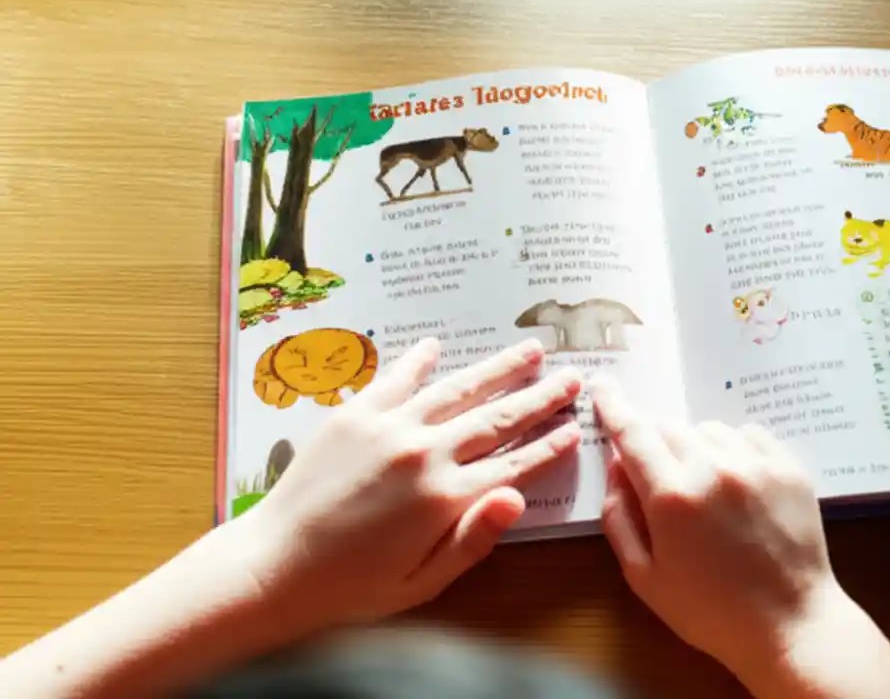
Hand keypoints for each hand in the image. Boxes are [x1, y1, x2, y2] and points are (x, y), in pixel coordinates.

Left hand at [238, 337, 582, 632]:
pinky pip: (395, 378)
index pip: (514, 464)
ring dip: (497, 369)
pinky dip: (418, 360)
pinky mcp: (353, 414)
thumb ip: (474, 539)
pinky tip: (437, 345)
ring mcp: (388, 427)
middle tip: (571, 377)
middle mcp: (424, 454)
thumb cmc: (352, 586)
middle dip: (538, 397)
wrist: (274, 566)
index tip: (574, 427)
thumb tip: (519, 498)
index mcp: (446, 498)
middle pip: (496, 419)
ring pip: (456, 389)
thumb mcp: (423, 581)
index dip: (548, 445)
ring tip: (529, 350)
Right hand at [591, 376, 889, 698]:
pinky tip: (736, 482)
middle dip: (655, 443)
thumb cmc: (710, 611)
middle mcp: (713, 468)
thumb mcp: (644, 577)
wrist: (789, 625)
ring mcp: (756, 465)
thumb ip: (618, 517)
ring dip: (696, 446)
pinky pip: (749, 435)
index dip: (614, 408)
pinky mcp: (789, 468)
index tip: (604, 388)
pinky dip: (735, 449)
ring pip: (709, 429)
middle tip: (662, 480)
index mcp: (671, 496)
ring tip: (705, 488)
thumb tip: (615, 468)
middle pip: (669, 426)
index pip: (633, 433)